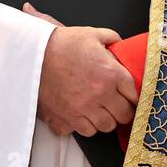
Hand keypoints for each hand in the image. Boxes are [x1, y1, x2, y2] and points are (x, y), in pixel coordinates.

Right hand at [25, 2, 135, 137]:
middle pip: (123, 115)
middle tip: (117, 106)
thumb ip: (112, 39)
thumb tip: (120, 44)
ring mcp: (84, 108)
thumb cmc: (62, 43)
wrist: (33, 54)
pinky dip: (85, 126)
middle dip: (122, 111)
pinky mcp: (66, 117)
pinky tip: (82, 116)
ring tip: (100, 111)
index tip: (129, 97)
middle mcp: (101, 94)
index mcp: (112, 74)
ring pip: (105, 126)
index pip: (134, 95)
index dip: (132, 97)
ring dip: (105, 119)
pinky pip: (83, 131)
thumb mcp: (92, 34)